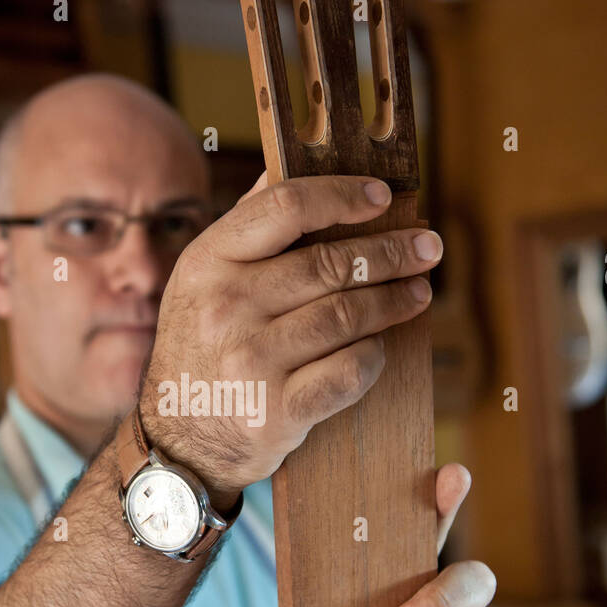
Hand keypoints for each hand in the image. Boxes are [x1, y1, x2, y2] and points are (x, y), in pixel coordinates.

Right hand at [139, 172, 442, 506]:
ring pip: (346, 316)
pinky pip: (349, 372)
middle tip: (428, 247)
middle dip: (390, 253)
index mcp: (207, 263)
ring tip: (419, 291)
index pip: (284, 208)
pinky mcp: (278, 412)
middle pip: (328, 265)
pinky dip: (374, 355)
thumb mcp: (202, 281)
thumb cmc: (202, 347)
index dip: (342, 196)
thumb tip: (286, 165)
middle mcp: (225, 308)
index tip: (383, 197)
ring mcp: (250, 362)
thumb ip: (245, 226)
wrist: (179, 440)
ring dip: (393, 301)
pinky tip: (383, 344)